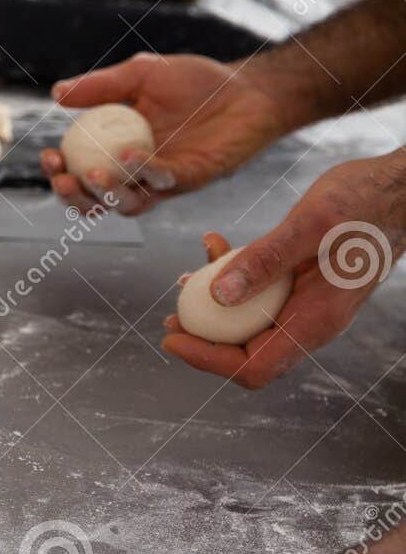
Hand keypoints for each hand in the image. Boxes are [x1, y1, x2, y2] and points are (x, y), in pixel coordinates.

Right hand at [40, 53, 287, 215]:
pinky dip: (142, 171)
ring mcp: (160, 181)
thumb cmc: (195, 82)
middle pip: (94, 199)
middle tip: (63, 179)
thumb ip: (100, 85)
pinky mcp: (188, 180)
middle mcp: (134, 173)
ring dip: (105, 193)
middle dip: (72, 197)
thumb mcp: (141, 74)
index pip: (77, 170)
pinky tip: (130, 154)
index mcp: (115, 150)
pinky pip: (159, 183)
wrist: (248, 89)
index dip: (58, 171)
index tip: (49, 157)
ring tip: (93, 173)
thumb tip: (56, 93)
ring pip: (124, 203)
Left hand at [161, 153, 405, 388]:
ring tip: (188, 274)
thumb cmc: (368, 200)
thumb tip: (218, 296)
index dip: (208, 360)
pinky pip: (259, 294)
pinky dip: (233, 275)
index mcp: (318, 320)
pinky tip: (216, 246)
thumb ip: (267, 259)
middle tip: (171, 313)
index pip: (254, 367)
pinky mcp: (301, 286)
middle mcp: (312, 321)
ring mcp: (307, 305)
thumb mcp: (312, 223)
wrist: (401, 186)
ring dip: (213, 303)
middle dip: (203, 336)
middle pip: (246, 353)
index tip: (173, 337)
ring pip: (248, 322)